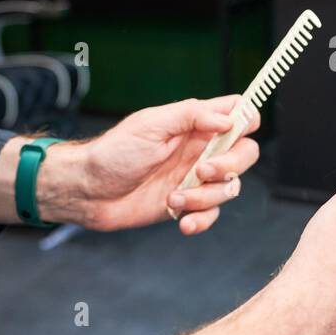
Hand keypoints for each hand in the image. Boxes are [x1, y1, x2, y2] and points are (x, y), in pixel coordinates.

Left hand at [34, 96, 259, 233]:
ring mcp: (196, 179)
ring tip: (174, 198)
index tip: (238, 130)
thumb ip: (191, 116)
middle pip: (245, 153)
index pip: (237, 113)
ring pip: (230, 188)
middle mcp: (200, 150)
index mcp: (194, 125)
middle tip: (201, 172)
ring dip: (206, 197)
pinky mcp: (188, 205)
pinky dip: (201, 219)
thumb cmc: (113, 153)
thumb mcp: (150, 125)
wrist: (88, 193)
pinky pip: (212, 214)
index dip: (247, 118)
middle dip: (230, 166)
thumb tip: (228, 120)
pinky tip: (182, 221)